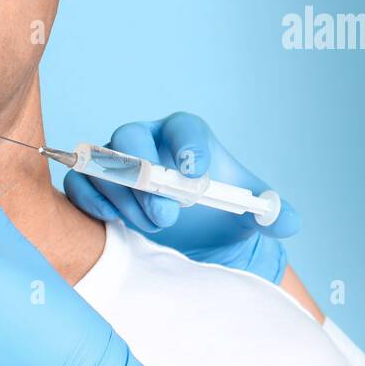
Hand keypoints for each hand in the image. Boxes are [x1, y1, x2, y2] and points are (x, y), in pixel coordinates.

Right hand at [63, 112, 299, 282]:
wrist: (192, 238)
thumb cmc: (219, 213)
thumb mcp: (253, 215)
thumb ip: (274, 215)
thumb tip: (284, 220)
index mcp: (186, 136)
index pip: (184, 127)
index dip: (188, 147)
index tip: (199, 176)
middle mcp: (147, 140)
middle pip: (130, 136)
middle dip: (147, 174)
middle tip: (169, 213)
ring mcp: (116, 162)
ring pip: (106, 164)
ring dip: (127, 199)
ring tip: (154, 228)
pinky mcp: (96, 186)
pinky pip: (80, 184)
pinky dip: (93, 202)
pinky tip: (116, 224)